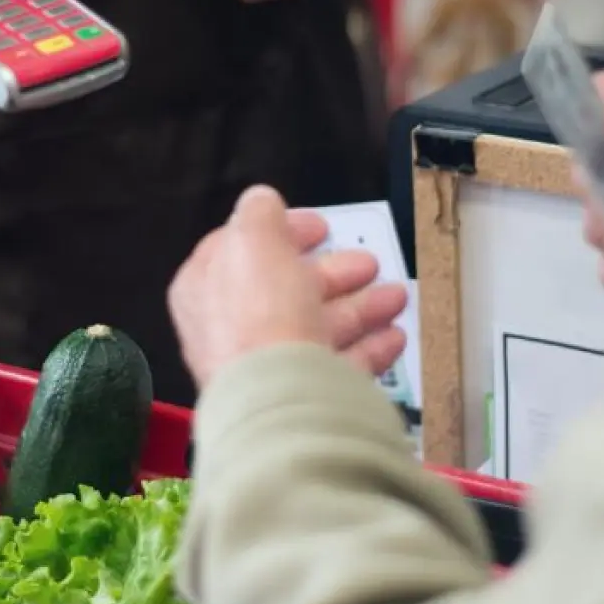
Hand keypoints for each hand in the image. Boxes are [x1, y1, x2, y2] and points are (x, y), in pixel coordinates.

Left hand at [170, 187, 407, 389]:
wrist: (281, 402)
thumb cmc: (259, 313)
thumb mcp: (254, 241)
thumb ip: (259, 213)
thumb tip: (262, 201)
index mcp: (207, 289)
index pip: (243, 250)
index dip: (283, 232)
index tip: (323, 226)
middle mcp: (232, 330)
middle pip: (287, 291)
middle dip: (333, 273)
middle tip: (370, 263)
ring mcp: (269, 368)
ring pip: (318, 329)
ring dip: (361, 308)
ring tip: (397, 296)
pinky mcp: (302, 398)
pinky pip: (339, 368)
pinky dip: (368, 349)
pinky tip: (395, 337)